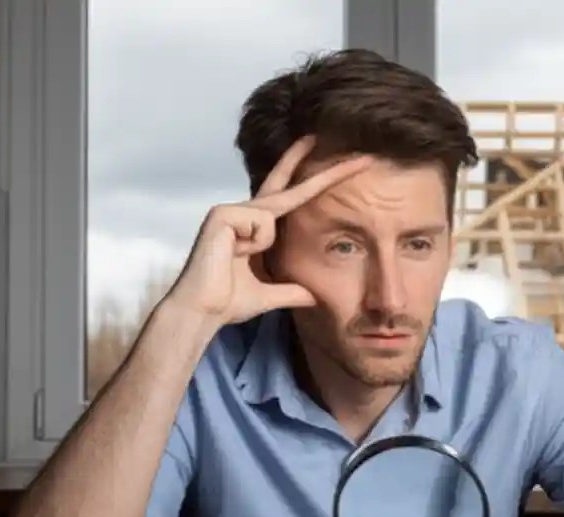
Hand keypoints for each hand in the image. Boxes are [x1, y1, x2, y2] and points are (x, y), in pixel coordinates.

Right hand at [164, 135, 372, 326]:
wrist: (202, 311)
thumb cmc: (227, 302)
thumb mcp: (269, 295)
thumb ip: (292, 291)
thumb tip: (315, 298)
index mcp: (253, 226)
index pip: (288, 197)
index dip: (313, 180)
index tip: (331, 158)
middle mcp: (242, 212)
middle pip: (287, 186)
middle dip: (325, 173)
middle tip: (361, 158)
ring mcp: (230, 209)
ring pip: (271, 217)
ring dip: (260, 246)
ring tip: (237, 260)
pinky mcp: (222, 213)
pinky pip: (260, 224)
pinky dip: (252, 244)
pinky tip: (232, 254)